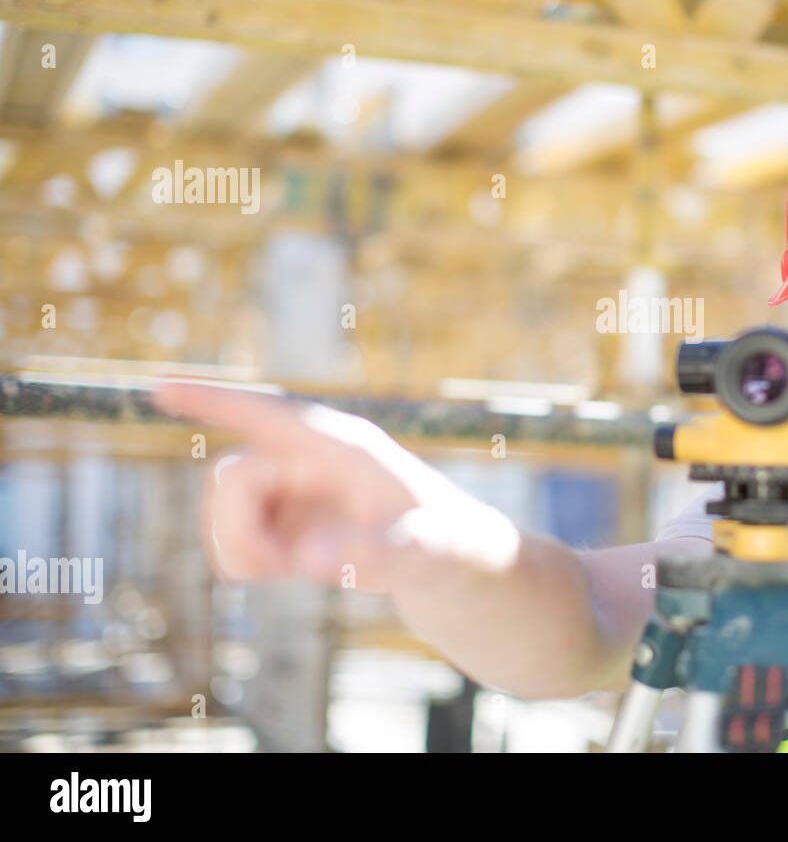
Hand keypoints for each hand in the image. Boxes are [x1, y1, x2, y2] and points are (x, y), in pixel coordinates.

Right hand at [153, 381, 513, 592]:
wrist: (455, 566)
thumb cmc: (448, 545)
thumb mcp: (425, 552)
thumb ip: (376, 552)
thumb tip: (311, 558)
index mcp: (340, 446)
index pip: (265, 414)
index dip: (212, 401)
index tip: (158, 390)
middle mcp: (308, 460)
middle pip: (230, 479)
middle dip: (240, 530)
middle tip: (284, 569)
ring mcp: (292, 489)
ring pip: (223, 512)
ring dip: (244, 550)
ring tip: (300, 571)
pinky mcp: (284, 520)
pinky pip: (230, 541)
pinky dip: (249, 563)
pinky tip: (295, 571)